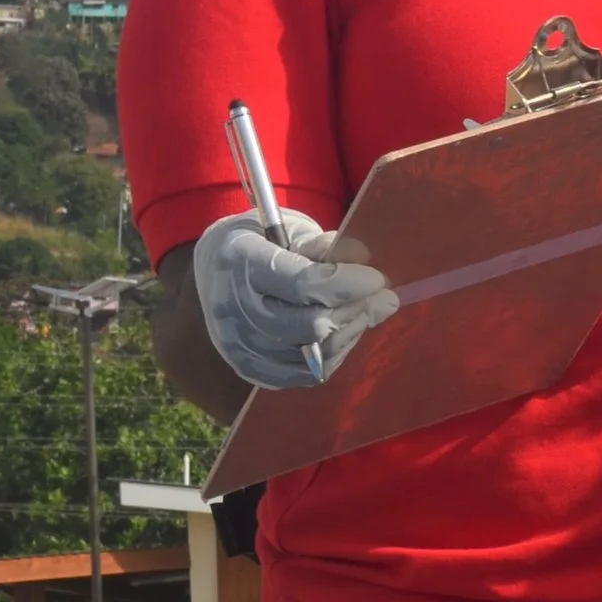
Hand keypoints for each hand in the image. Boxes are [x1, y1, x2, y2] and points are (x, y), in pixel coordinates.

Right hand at [192, 209, 398, 391]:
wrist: (216, 272)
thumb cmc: (262, 242)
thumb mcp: (287, 228)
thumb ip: (322, 245)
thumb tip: (361, 259)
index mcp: (241, 263)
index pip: (302, 283)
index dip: (347, 284)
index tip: (377, 278)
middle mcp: (234, 310)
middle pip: (309, 326)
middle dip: (356, 312)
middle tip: (386, 298)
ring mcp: (239, 345)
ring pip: (313, 355)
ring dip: (350, 333)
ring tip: (368, 311)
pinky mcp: (251, 369)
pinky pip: (306, 373)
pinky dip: (335, 354)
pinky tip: (347, 331)